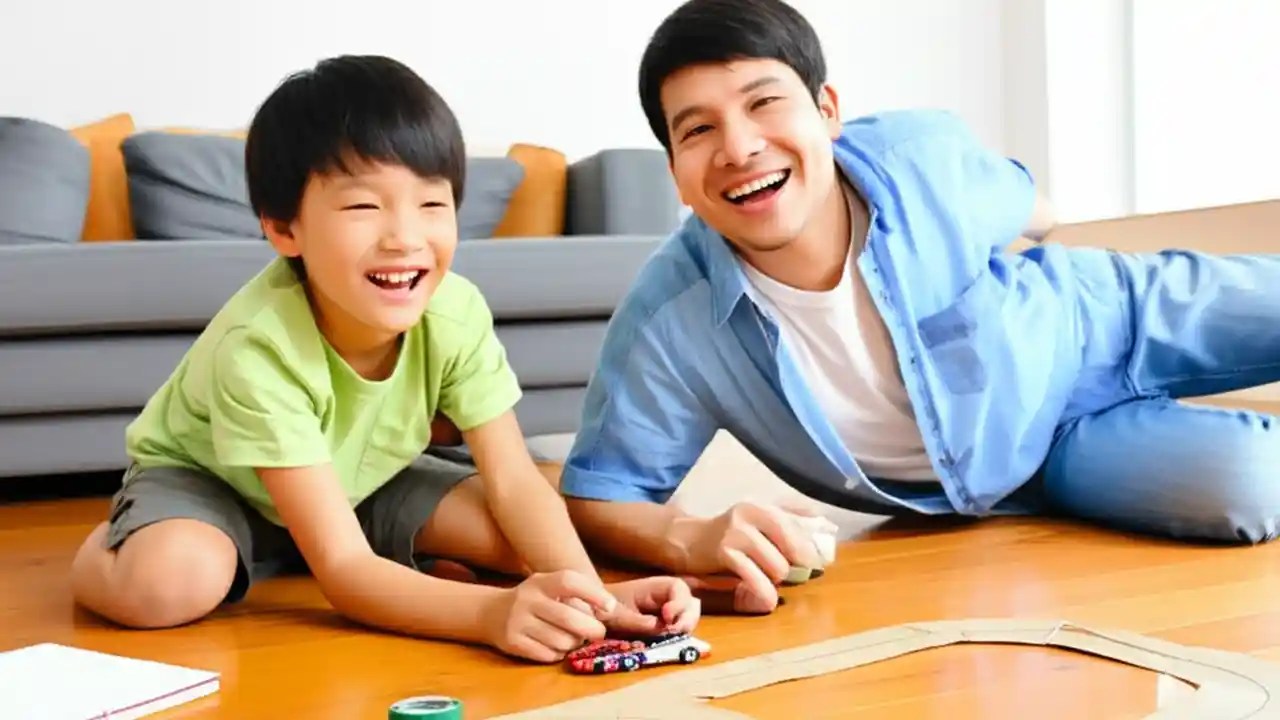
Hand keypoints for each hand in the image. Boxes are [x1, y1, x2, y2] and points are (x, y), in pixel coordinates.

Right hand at [480, 570, 612, 662]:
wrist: (491, 612)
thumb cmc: (535, 600)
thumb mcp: (549, 587)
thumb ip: (577, 594)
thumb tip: (609, 610)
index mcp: (541, 581)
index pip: (569, 581)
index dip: (594, 593)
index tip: (610, 607)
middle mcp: (527, 599)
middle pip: (569, 618)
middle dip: (592, 629)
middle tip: (598, 632)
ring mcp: (518, 621)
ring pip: (561, 641)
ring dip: (574, 644)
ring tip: (572, 639)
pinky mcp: (513, 642)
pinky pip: (548, 655)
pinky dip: (559, 654)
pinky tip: (555, 647)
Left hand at [600, 576, 700, 636]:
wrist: (595, 616)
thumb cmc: (603, 609)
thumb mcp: (615, 615)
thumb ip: (637, 621)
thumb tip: (662, 628)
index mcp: (654, 587)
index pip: (678, 587)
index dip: (678, 602)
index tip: (667, 617)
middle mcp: (666, 598)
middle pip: (690, 604)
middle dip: (687, 618)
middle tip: (674, 632)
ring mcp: (669, 613)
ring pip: (689, 618)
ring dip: (685, 629)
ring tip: (671, 638)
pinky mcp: (666, 627)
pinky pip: (681, 631)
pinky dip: (680, 637)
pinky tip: (669, 643)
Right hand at [679, 501, 837, 613]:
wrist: (690, 541)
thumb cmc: (731, 533)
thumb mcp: (759, 519)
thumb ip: (791, 517)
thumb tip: (825, 523)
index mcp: (764, 507)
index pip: (800, 528)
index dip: (810, 550)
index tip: (811, 565)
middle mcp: (752, 513)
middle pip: (794, 549)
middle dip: (795, 567)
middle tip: (787, 575)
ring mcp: (738, 532)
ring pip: (778, 567)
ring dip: (775, 580)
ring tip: (766, 579)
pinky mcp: (725, 552)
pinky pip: (757, 579)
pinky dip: (765, 593)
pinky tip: (766, 600)